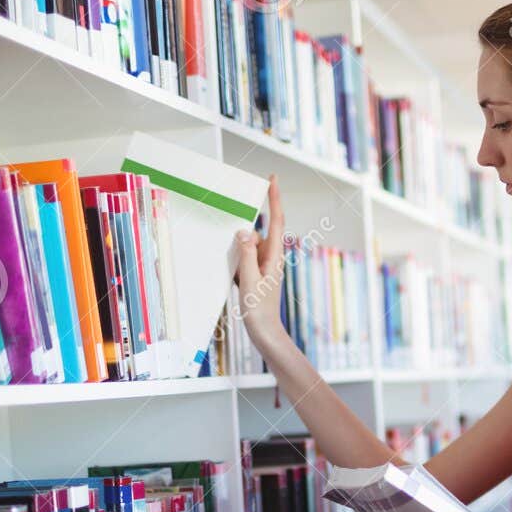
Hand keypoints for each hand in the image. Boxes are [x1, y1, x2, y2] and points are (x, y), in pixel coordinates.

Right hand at [234, 173, 286, 346]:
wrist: (264, 332)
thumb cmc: (259, 310)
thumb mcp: (249, 280)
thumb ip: (246, 253)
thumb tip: (244, 230)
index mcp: (275, 256)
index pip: (277, 221)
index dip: (274, 198)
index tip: (272, 179)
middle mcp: (272, 257)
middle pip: (258, 234)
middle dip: (245, 237)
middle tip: (242, 258)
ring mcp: (264, 265)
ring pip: (248, 247)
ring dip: (238, 254)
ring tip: (239, 277)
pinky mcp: (256, 273)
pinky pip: (244, 259)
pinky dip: (236, 264)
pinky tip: (235, 280)